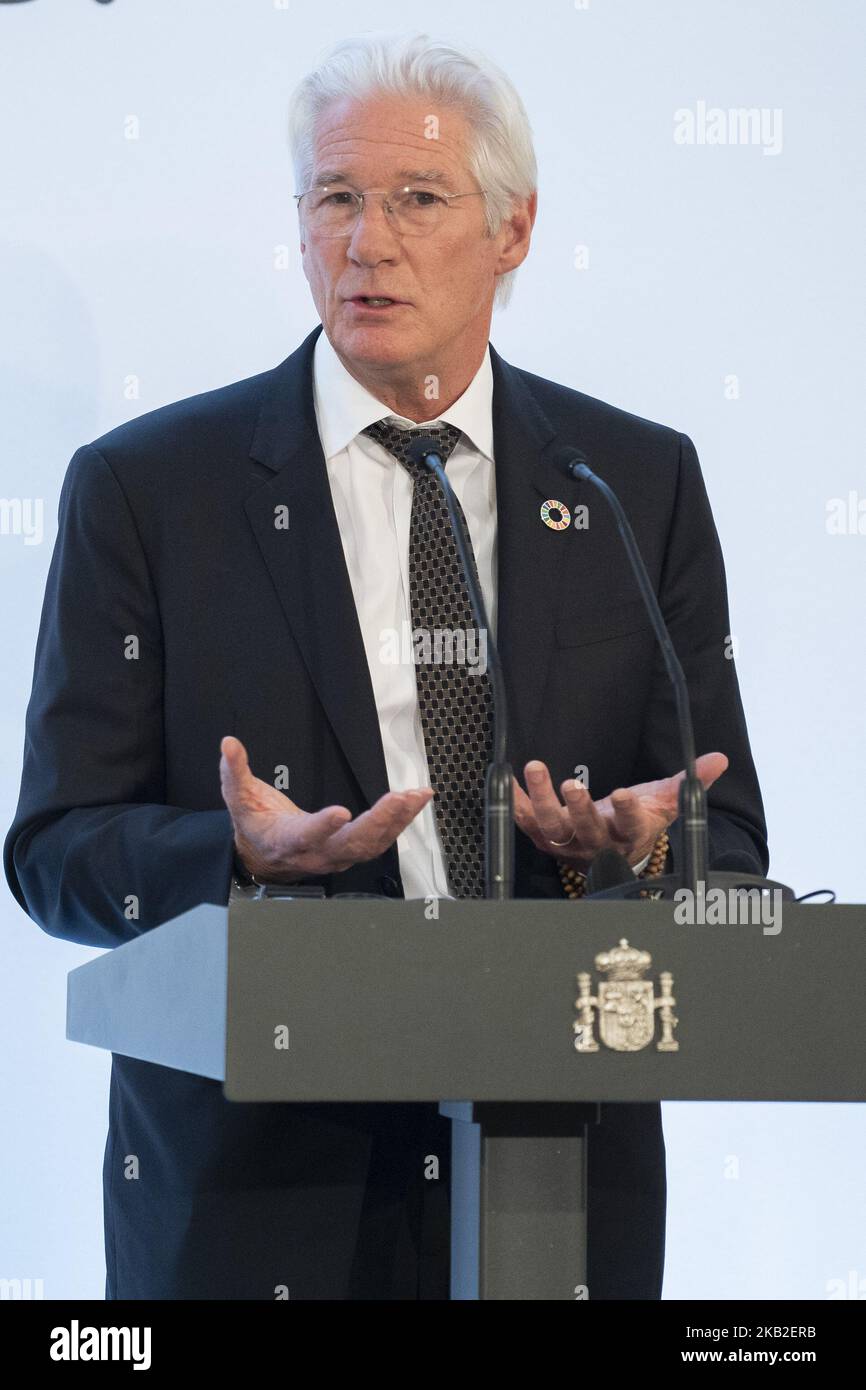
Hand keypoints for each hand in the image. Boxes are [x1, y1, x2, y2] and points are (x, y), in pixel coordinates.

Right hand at [219, 735, 432, 880]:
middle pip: (351, 844)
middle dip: (378, 822)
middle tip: (398, 799)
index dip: (323, 827)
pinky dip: (400, 821)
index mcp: (286, 841)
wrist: (264, 855)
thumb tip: (229, 744)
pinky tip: (415, 801)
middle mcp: (316, 853)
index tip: (341, 812)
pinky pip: (381, 840)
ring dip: (396, 821)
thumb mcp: (238, 798)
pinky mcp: (352, 850)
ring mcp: (337, 855)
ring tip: (415, 796)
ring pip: (372, 845)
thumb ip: (234, 771)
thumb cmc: (255, 825)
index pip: (306, 836)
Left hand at [512, 753, 728, 872]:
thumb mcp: (665, 802)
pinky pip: (526, 821)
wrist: (612, 854)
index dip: (627, 811)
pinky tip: (508, 779)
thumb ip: (690, 780)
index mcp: (629, 834)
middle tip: (572, 784)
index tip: (623, 794)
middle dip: (578, 807)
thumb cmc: (637, 821)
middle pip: (586, 829)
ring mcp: (568, 842)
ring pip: (552, 826)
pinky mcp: (545, 837)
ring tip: (536, 769)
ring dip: (542, 799)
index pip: (631, 825)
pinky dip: (516, 801)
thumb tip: (718, 759)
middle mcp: (597, 842)